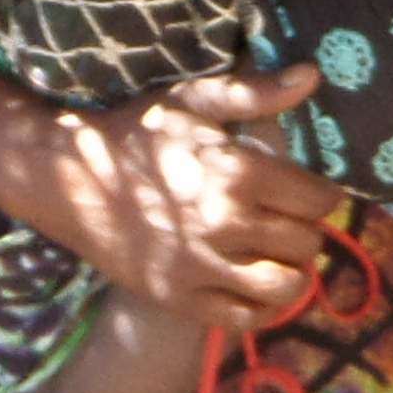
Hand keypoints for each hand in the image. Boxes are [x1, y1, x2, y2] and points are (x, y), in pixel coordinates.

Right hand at [19, 67, 340, 324]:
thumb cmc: (138, 133)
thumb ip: (255, 92)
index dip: (321, 194)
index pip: (319, 199)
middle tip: (288, 219)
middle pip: (307, 243)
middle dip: (305, 229)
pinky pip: (246, 317)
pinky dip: (263, 306)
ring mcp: (201, 266)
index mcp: (236, 172)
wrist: (70, 180)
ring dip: (293, 272)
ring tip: (280, 255)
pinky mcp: (180, 298)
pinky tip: (255, 284)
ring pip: (286, 287)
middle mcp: (224, 223)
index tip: (308, 191)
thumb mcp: (193, 101)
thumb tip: (312, 75)